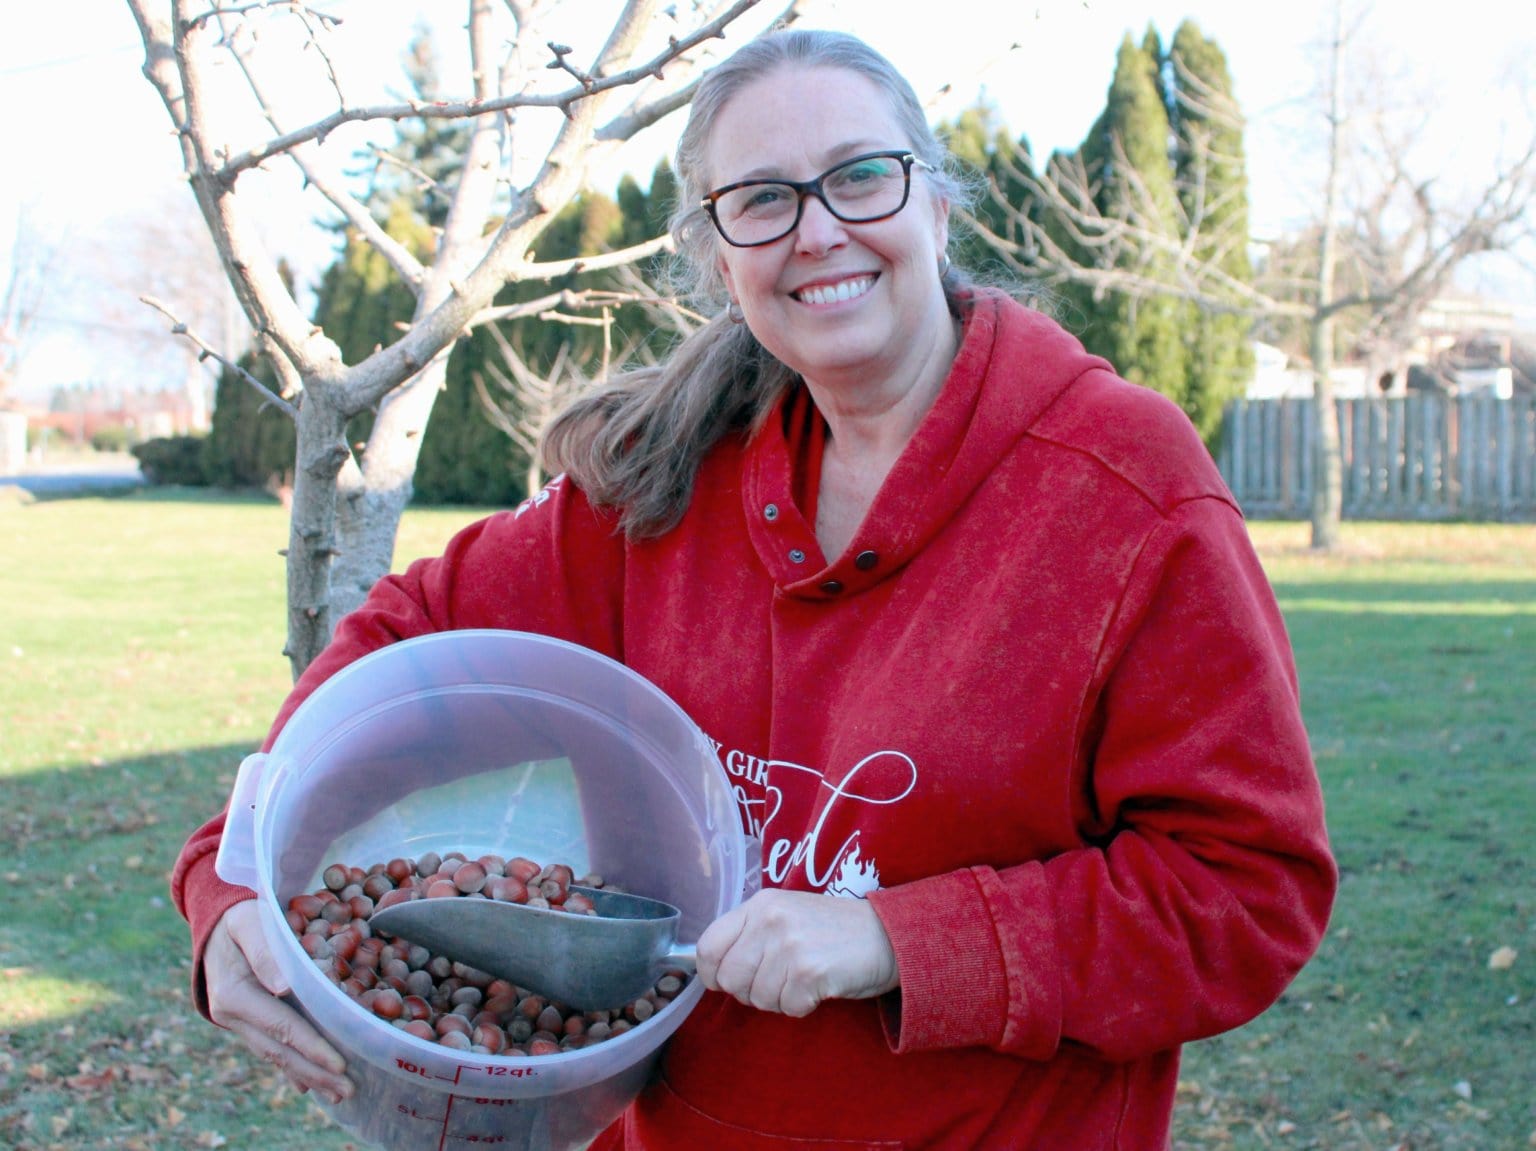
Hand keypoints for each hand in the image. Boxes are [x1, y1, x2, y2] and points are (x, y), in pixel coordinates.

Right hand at [205, 900, 352, 1103]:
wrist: (213, 920)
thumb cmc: (239, 914)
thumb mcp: (249, 921)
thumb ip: (265, 950)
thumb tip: (283, 986)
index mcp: (234, 993)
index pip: (280, 1026)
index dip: (310, 1046)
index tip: (338, 1065)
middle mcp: (232, 1015)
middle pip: (279, 1050)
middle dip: (314, 1072)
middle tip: (348, 1090)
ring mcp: (236, 1021)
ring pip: (275, 1054)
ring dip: (307, 1074)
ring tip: (338, 1092)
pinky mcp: (245, 1021)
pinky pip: (270, 1047)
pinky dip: (291, 1066)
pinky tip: (309, 1084)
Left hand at [695, 889, 898, 1016]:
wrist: (888, 936)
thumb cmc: (834, 932)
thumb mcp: (786, 917)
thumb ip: (751, 936)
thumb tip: (716, 972)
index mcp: (759, 905)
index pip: (708, 946)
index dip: (712, 973)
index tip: (727, 982)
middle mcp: (770, 920)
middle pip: (730, 979)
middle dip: (750, 992)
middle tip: (779, 982)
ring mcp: (789, 944)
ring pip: (757, 998)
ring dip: (780, 999)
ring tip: (804, 980)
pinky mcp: (808, 971)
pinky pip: (787, 1008)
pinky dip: (802, 1006)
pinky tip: (819, 987)